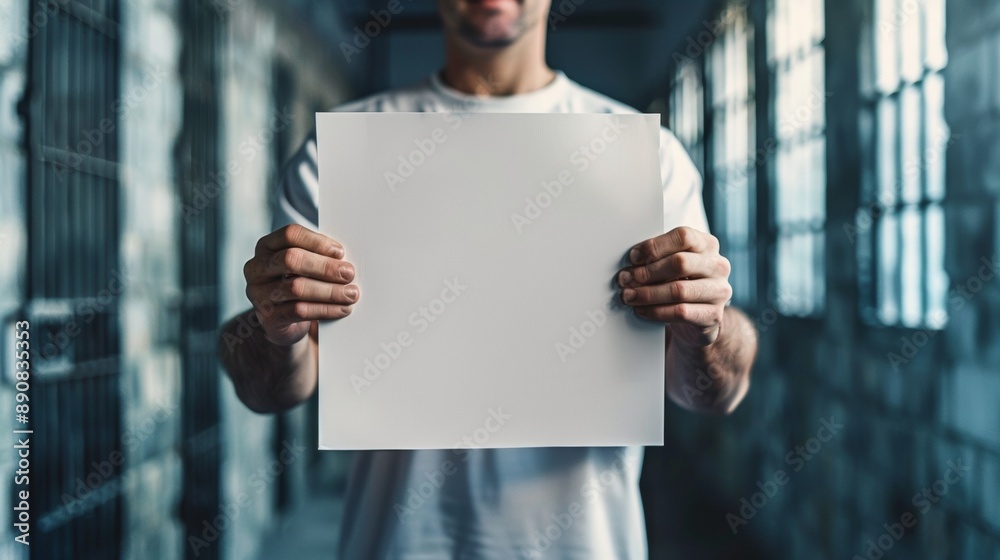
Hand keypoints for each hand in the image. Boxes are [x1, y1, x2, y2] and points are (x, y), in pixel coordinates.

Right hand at [243, 224, 359, 345]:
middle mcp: (257, 268)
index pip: (290, 235)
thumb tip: (345, 261)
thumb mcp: (303, 266)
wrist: (283, 321)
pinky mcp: (268, 317)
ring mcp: (259, 293)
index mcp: (266, 246)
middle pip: (291, 259)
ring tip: (350, 294)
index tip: (339, 252)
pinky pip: (299, 311)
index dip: (317, 242)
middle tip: (348, 273)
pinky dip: (325, 309)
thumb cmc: (297, 283)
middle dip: (324, 267)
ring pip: (296, 287)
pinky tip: (342, 309)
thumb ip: (318, 257)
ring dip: (329, 291)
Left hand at [617, 226, 731, 346]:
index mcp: (707, 244)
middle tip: (625, 279)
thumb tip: (631, 261)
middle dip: (647, 272)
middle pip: (680, 263)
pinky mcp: (714, 315)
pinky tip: (642, 310)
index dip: (655, 246)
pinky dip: (656, 311)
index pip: (683, 237)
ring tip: (629, 296)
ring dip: (648, 294)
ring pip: (678, 290)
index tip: (634, 257)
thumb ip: (659, 257)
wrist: (699, 316)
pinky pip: (681, 312)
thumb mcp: (673, 264)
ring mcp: (719, 291)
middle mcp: (718, 265)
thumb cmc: (681, 282)